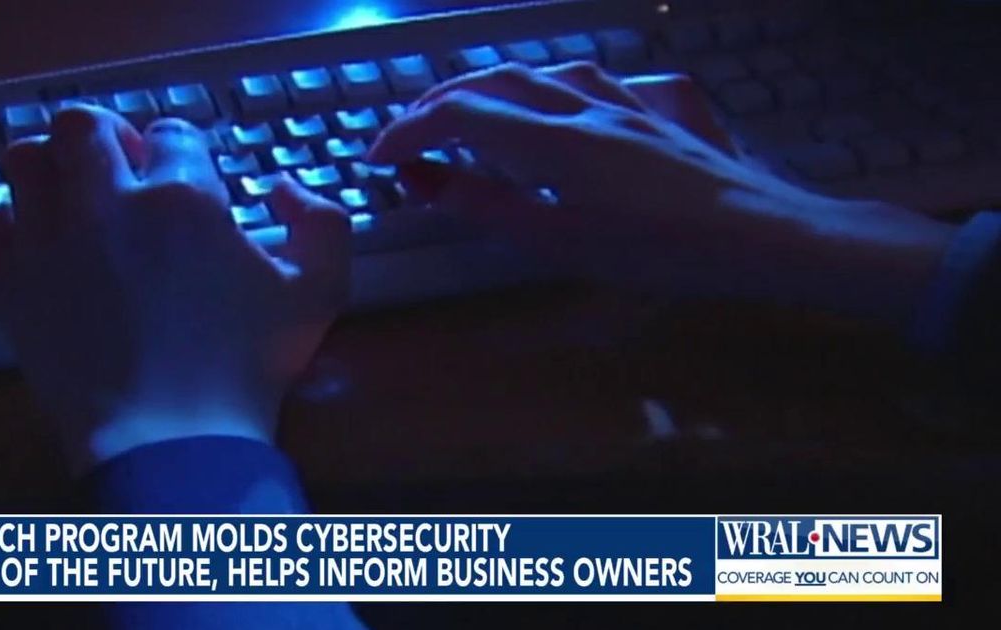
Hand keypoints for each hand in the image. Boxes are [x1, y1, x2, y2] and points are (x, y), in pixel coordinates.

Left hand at [0, 106, 350, 471]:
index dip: (181, 154)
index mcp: (184, 197)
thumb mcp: (320, 293)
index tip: (185, 186)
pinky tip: (31, 235)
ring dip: (51, 167)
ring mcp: (48, 240)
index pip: (173, 133)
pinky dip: (2, 213)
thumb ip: (323, 223)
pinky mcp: (8, 281)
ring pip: (26, 157)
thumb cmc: (248, 369)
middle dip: (106, 139)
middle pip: (85, 125)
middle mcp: (108, 203)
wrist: (171, 442)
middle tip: (123, 175)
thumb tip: (282, 190)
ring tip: (72, 199)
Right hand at [369, 62, 953, 328]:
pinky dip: (540, 87)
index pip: (457, 115)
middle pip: (491, 81)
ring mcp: (619, 100)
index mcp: (549, 138)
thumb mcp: (557, 242)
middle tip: (408, 137)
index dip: (408, 132)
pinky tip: (550, 102)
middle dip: (438, 103)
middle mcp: (578, 104)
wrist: (754, 232)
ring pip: (536, 72)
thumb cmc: (653, 252)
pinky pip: (582, 80)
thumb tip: (425, 181)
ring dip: (487, 87)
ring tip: (465, 113)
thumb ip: (487, 206)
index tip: (376, 158)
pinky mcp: (651, 108)